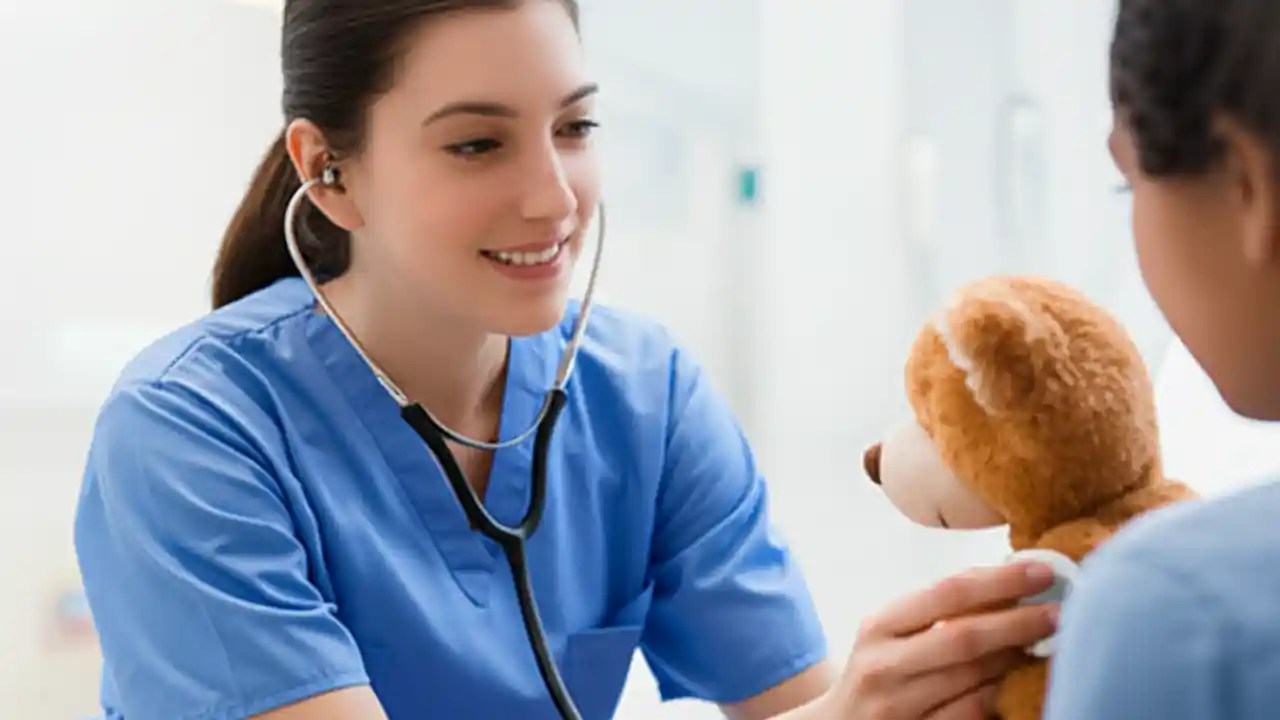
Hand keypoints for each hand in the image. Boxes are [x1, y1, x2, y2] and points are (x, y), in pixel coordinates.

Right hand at [825, 561, 1058, 718]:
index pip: (947, 592)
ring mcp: (900, 709)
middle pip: (966, 639)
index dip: (1000, 580)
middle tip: (1061, 613)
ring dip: (1017, 663)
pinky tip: (1021, 684)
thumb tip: (1007, 584)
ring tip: (1046, 646)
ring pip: (977, 683)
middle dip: (1020, 624)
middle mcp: (884, 667)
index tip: (1041, 571)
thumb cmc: (878, 672)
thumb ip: (934, 612)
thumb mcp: (889, 635)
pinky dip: (1003, 698)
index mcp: (879, 627)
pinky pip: (975, 716)